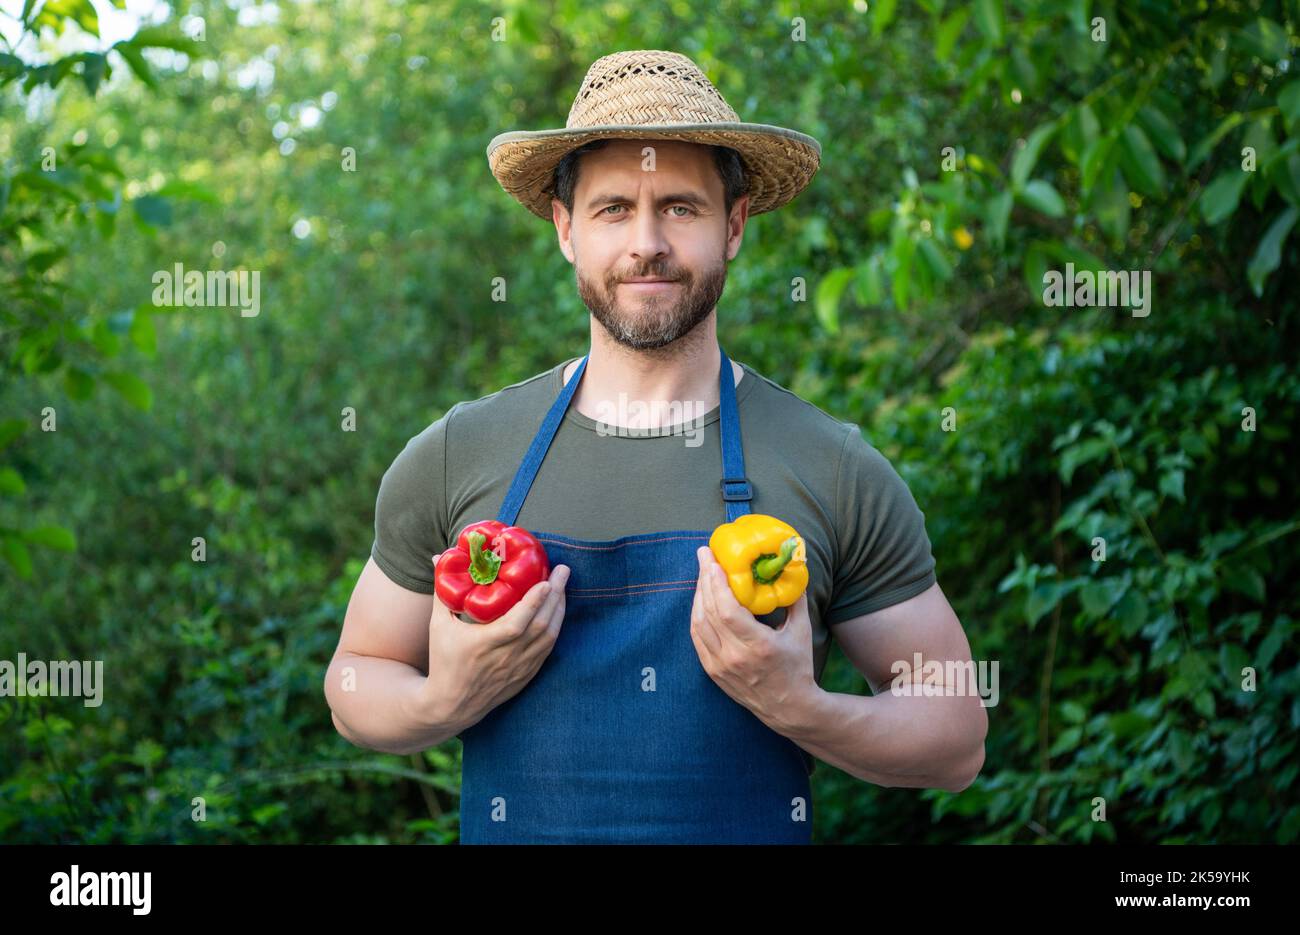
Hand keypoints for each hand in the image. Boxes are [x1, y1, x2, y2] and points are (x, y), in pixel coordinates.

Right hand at [416, 550, 568, 726]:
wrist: (452, 704)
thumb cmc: (444, 661)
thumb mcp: (438, 626)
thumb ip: (442, 591)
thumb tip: (440, 557)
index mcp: (483, 645)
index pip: (515, 624)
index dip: (532, 603)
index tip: (545, 582)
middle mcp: (506, 657)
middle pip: (539, 626)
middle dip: (556, 596)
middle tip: (563, 571)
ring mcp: (520, 668)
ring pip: (549, 637)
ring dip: (559, 609)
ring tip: (563, 585)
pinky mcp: (527, 675)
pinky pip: (548, 648)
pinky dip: (555, 626)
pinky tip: (557, 610)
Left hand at [690, 545, 817, 730]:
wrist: (788, 707)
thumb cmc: (798, 666)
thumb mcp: (802, 631)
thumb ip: (795, 599)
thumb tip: (791, 567)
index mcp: (758, 646)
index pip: (727, 610)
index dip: (716, 583)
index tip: (713, 561)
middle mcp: (734, 657)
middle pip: (709, 611)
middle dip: (704, 579)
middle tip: (704, 555)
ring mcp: (720, 666)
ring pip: (698, 623)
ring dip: (699, 595)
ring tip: (704, 573)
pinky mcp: (712, 671)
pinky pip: (697, 637)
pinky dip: (697, 615)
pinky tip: (701, 599)